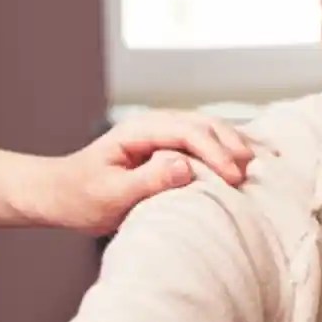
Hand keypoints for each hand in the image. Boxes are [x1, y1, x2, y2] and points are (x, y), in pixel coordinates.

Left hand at [40, 111, 257, 234]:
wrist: (60, 193)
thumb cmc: (80, 196)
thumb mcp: (109, 194)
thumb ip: (146, 180)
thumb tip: (184, 166)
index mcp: (138, 131)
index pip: (186, 131)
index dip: (214, 152)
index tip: (234, 178)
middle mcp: (154, 125)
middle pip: (204, 125)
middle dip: (232, 146)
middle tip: (252, 174)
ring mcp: (164, 134)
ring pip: (210, 129)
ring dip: (236, 144)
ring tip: (261, 164)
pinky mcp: (171, 147)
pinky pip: (206, 141)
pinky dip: (231, 147)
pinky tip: (252, 156)